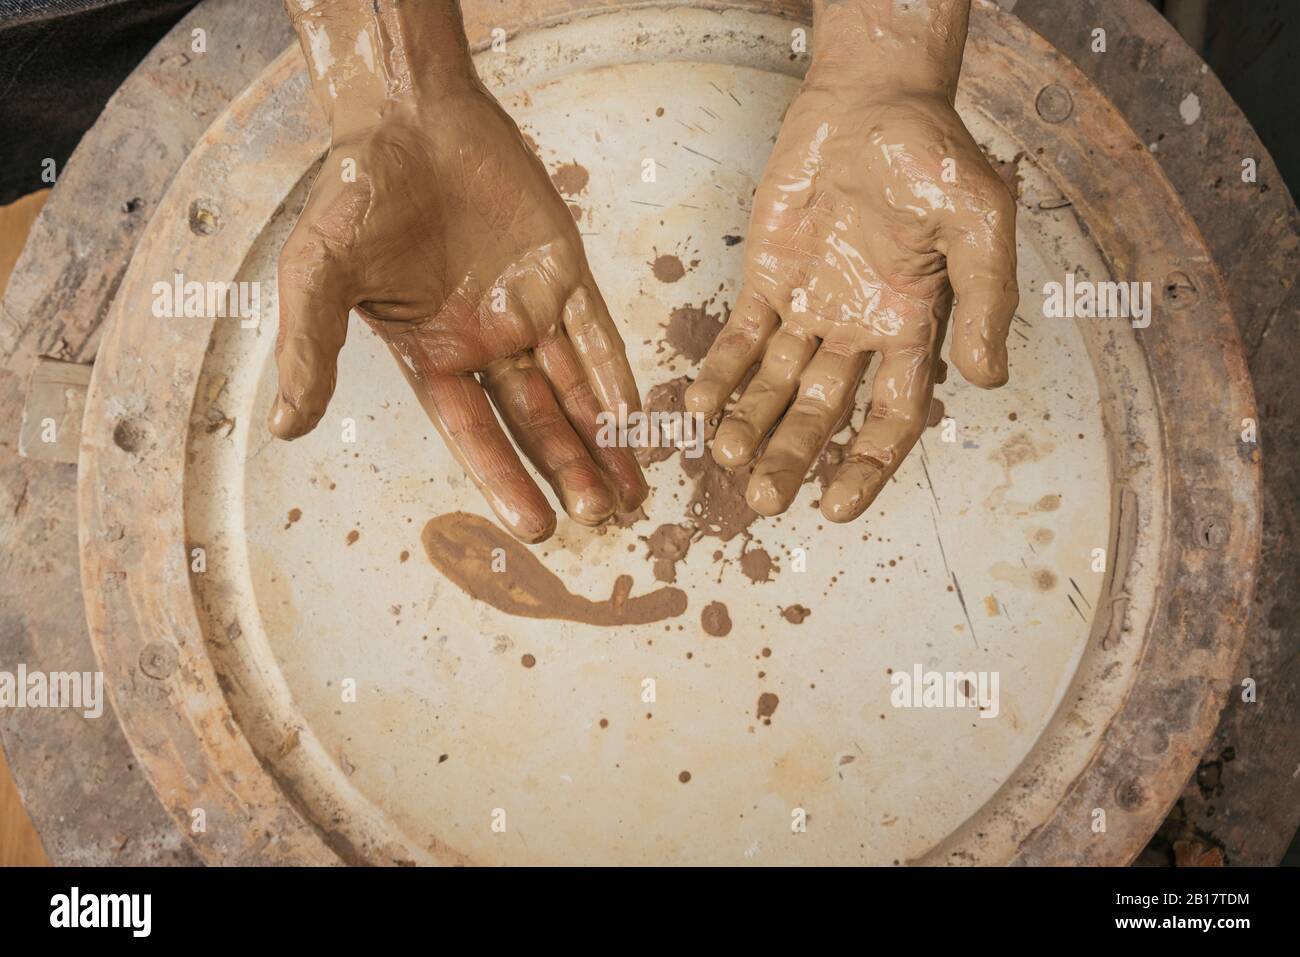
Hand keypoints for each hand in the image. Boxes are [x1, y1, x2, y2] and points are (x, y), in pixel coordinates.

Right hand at [269, 86, 646, 542]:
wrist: (410, 114)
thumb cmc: (358, 192)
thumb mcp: (320, 274)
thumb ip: (310, 349)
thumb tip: (284, 427)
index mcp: (432, 354)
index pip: (473, 432)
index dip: (504, 479)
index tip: (536, 527)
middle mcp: (485, 342)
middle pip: (535, 421)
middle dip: (567, 468)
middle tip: (603, 517)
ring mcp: (528, 308)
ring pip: (574, 387)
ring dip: (603, 437)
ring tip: (632, 491)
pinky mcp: (564, 271)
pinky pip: (596, 333)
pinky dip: (616, 374)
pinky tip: (637, 418)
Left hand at [686, 76, 1016, 522]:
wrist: (871, 99)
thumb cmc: (935, 155)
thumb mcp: (981, 223)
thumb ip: (984, 299)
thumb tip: (988, 379)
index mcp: (913, 327)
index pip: (891, 417)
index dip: (865, 466)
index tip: (836, 508)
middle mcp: (858, 330)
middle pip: (822, 415)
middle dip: (791, 458)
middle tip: (759, 500)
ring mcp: (810, 307)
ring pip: (776, 386)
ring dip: (750, 424)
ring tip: (724, 458)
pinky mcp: (768, 278)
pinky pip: (741, 338)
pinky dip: (720, 372)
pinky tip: (697, 408)